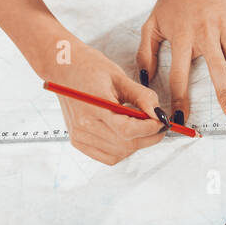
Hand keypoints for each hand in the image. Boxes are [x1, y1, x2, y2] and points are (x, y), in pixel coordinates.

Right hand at [42, 37, 169, 165]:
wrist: (63, 67)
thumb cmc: (90, 67)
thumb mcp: (119, 77)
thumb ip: (142, 97)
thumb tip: (159, 114)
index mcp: (94, 106)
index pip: (127, 129)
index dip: (149, 129)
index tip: (163, 121)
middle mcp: (83, 125)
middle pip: (125, 144)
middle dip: (148, 137)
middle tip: (158, 124)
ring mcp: (79, 135)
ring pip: (119, 153)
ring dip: (136, 143)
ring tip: (139, 125)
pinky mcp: (77, 141)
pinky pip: (107, 156)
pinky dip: (122, 149)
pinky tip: (125, 134)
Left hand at [136, 0, 225, 126]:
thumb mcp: (151, 25)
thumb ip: (145, 54)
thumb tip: (144, 80)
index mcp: (181, 39)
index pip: (179, 77)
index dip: (179, 101)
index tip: (181, 121)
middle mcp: (204, 34)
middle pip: (216, 70)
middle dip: (224, 95)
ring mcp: (224, 25)